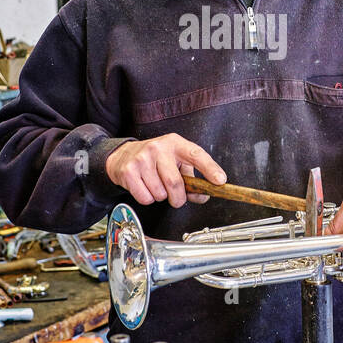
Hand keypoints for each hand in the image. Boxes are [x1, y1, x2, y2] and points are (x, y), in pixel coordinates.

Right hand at [105, 133, 226, 207]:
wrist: (122, 155)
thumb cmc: (155, 160)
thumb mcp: (175, 162)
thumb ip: (191, 180)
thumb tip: (202, 196)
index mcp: (175, 143)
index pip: (196, 155)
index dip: (210, 168)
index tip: (220, 180)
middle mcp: (159, 148)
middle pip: (175, 183)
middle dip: (178, 198)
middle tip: (176, 198)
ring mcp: (142, 158)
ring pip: (160, 193)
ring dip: (161, 197)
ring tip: (156, 185)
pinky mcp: (129, 171)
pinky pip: (145, 198)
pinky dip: (148, 199)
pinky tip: (145, 187)